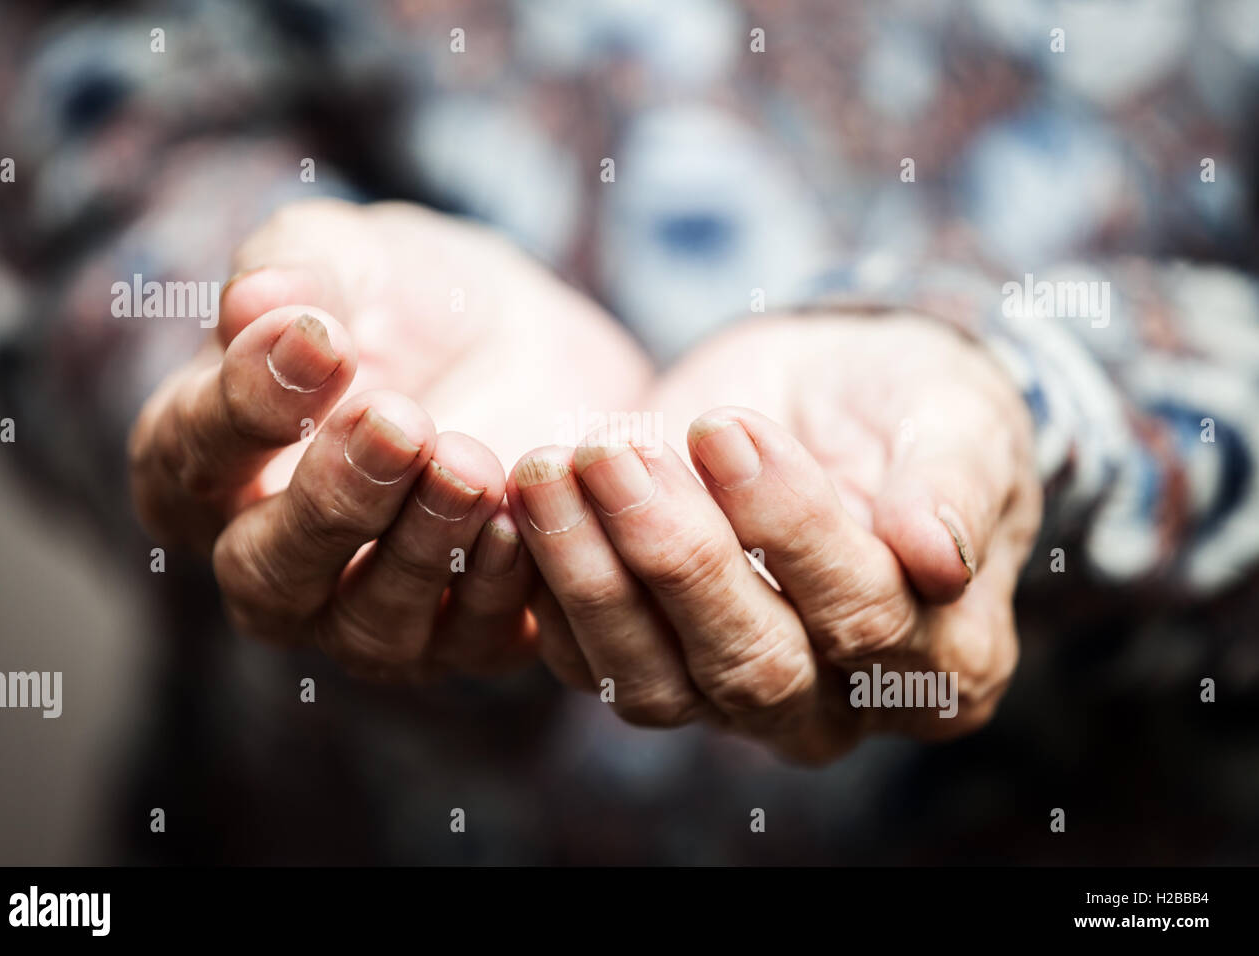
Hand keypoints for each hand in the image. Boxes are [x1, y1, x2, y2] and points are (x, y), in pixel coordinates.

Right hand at [128, 199, 648, 679]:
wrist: (522, 341)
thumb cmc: (401, 299)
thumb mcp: (346, 257)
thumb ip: (294, 273)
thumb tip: (251, 304)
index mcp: (203, 464)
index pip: (189, 457)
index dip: (249, 405)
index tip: (324, 341)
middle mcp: (270, 561)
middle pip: (267, 572)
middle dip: (334, 499)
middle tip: (399, 421)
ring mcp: (363, 613)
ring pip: (368, 625)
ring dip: (420, 547)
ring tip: (468, 463)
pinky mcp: (463, 634)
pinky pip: (468, 642)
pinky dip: (495, 591)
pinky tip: (520, 521)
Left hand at [506, 312, 1041, 761]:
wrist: (832, 394)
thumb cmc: (913, 406)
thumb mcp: (958, 418)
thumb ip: (953, 484)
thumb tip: (939, 558)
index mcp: (948, 663)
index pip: (866, 622)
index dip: (791, 530)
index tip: (725, 430)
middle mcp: (840, 705)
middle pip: (753, 667)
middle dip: (675, 556)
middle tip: (612, 452)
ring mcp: (736, 700)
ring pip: (656, 682)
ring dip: (591, 576)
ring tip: (549, 468)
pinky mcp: (656, 667)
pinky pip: (592, 662)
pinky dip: (551, 588)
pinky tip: (526, 506)